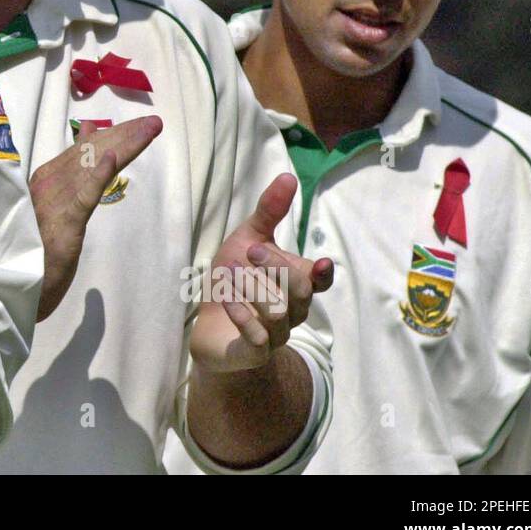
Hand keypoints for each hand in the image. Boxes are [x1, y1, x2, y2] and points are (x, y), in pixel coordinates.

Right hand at [30, 115, 161, 319]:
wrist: (10, 285)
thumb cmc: (32, 248)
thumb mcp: (54, 208)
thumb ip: (69, 175)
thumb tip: (87, 136)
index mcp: (46, 179)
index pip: (83, 150)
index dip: (113, 135)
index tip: (138, 125)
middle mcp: (48, 184)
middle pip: (91, 153)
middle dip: (124, 135)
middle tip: (153, 123)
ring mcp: (54, 203)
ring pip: (92, 167)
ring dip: (122, 146)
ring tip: (147, 130)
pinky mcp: (63, 225)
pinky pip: (83, 197)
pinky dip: (97, 177)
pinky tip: (112, 160)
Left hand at [189, 173, 333, 372]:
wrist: (208, 326)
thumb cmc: (233, 278)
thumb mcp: (248, 239)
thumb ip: (269, 212)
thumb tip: (289, 176)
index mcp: (295, 283)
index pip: (320, 281)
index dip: (322, 274)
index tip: (319, 262)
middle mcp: (293, 311)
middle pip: (301, 292)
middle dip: (278, 268)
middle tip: (252, 250)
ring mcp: (276, 334)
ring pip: (280, 313)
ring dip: (254, 289)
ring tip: (229, 273)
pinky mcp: (254, 353)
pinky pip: (259, 339)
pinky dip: (243, 316)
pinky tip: (227, 298)